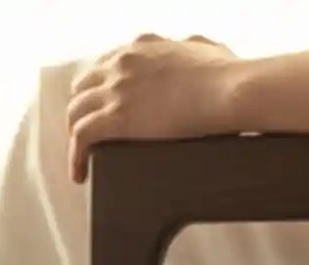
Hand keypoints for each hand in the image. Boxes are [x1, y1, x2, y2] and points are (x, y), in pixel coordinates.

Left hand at [67, 34, 240, 182]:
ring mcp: (115, 89)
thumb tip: (197, 48)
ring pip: (75, 113)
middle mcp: (121, 63)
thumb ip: (195, 47)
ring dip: (75, 136)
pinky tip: (80, 174)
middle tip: (89, 135)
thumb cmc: (230, 76)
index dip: (98, 89)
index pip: (103, 65)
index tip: (100, 107)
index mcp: (141, 47)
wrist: (233, 91)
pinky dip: (76, 158)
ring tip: (82, 158)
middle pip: (82, 88)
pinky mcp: (115, 117)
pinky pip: (80, 138)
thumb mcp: (208, 49)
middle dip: (83, 111)